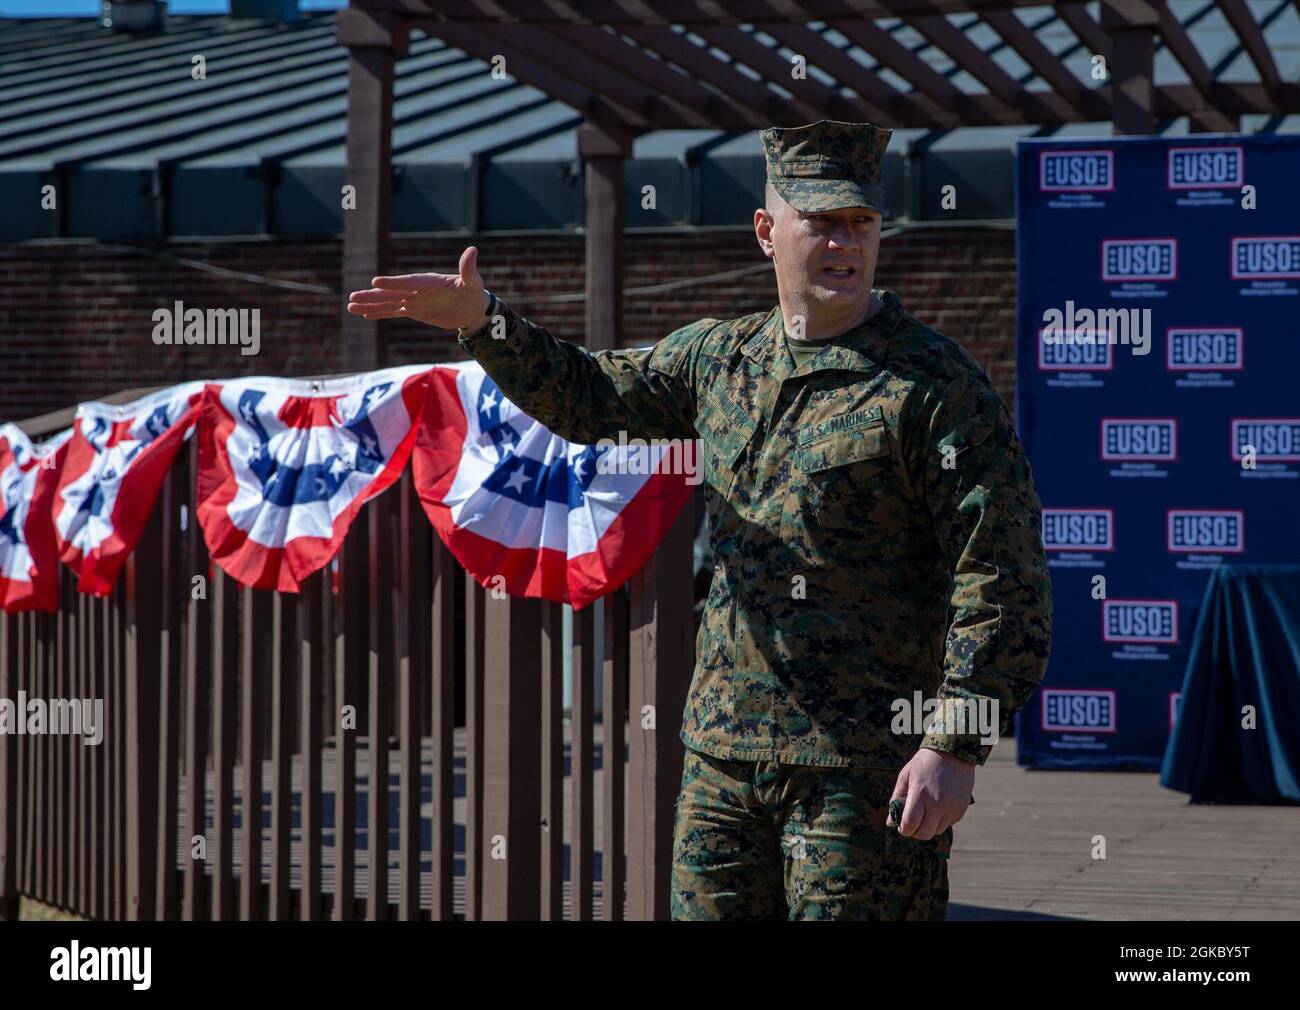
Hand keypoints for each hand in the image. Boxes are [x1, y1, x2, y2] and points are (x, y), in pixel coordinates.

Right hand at [346, 246, 488, 329]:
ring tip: (350, 305)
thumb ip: (468, 269)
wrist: (472, 307)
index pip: (409, 282)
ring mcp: (413, 300)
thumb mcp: (473, 282)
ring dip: (370, 304)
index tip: (376, 282)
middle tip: (353, 296)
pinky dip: (380, 313)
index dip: (393, 283)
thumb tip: (472, 250)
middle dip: (373, 296)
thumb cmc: (473, 292)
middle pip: (392, 293)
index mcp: (429, 281)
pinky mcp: (414, 310)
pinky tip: (363, 314)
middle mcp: (417, 289)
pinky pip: (394, 312)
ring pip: (388, 303)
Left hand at [888, 748, 974, 840]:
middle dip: (915, 831)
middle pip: (924, 834)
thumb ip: (897, 799)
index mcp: (920, 794)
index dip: (903, 829)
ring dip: (929, 825)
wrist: (953, 752)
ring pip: (937, 830)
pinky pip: (949, 823)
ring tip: (927, 809)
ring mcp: (951, 807)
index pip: (909, 825)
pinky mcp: (961, 809)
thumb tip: (891, 822)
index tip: (901, 824)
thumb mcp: (906, 775)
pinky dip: (942, 819)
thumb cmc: (925, 762)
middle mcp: (937, 804)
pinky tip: (939, 805)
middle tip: (913, 821)